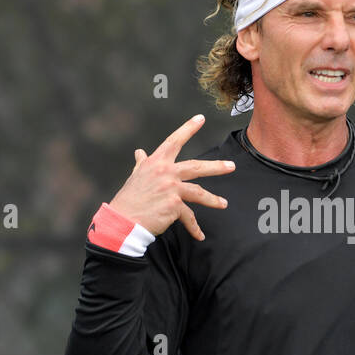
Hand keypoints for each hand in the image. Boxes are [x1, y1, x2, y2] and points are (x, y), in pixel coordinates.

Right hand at [108, 114, 234, 240]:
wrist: (123, 220)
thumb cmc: (129, 199)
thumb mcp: (135, 176)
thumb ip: (141, 163)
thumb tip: (139, 152)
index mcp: (156, 163)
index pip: (174, 141)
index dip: (188, 128)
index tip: (200, 118)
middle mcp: (165, 172)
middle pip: (196, 166)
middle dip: (216, 166)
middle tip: (231, 166)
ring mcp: (171, 189)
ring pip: (199, 192)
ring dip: (213, 200)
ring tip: (223, 204)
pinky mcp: (174, 206)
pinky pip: (189, 217)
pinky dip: (194, 228)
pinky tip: (199, 235)